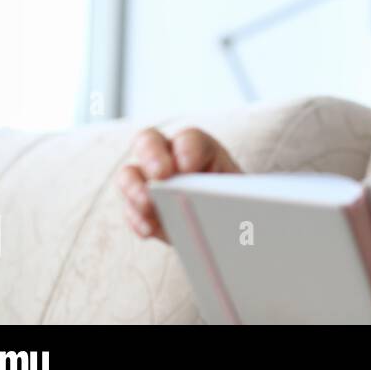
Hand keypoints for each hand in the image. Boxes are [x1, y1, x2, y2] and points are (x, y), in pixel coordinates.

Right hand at [117, 127, 242, 242]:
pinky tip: (148, 230)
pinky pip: (129, 209)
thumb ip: (231, 193)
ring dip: (135, 188)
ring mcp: (149, 181)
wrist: (228, 227)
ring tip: (148, 205)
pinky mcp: (140, 209)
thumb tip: (221, 201)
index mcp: (201, 149)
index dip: (188, 149)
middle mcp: (169, 157)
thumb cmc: (238, 203)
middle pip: (149, 141)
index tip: (190, 167)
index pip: (189, 139)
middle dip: (152, 156)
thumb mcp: (241, 195)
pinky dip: (136, 219)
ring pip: (129, 173)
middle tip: (161, 176)